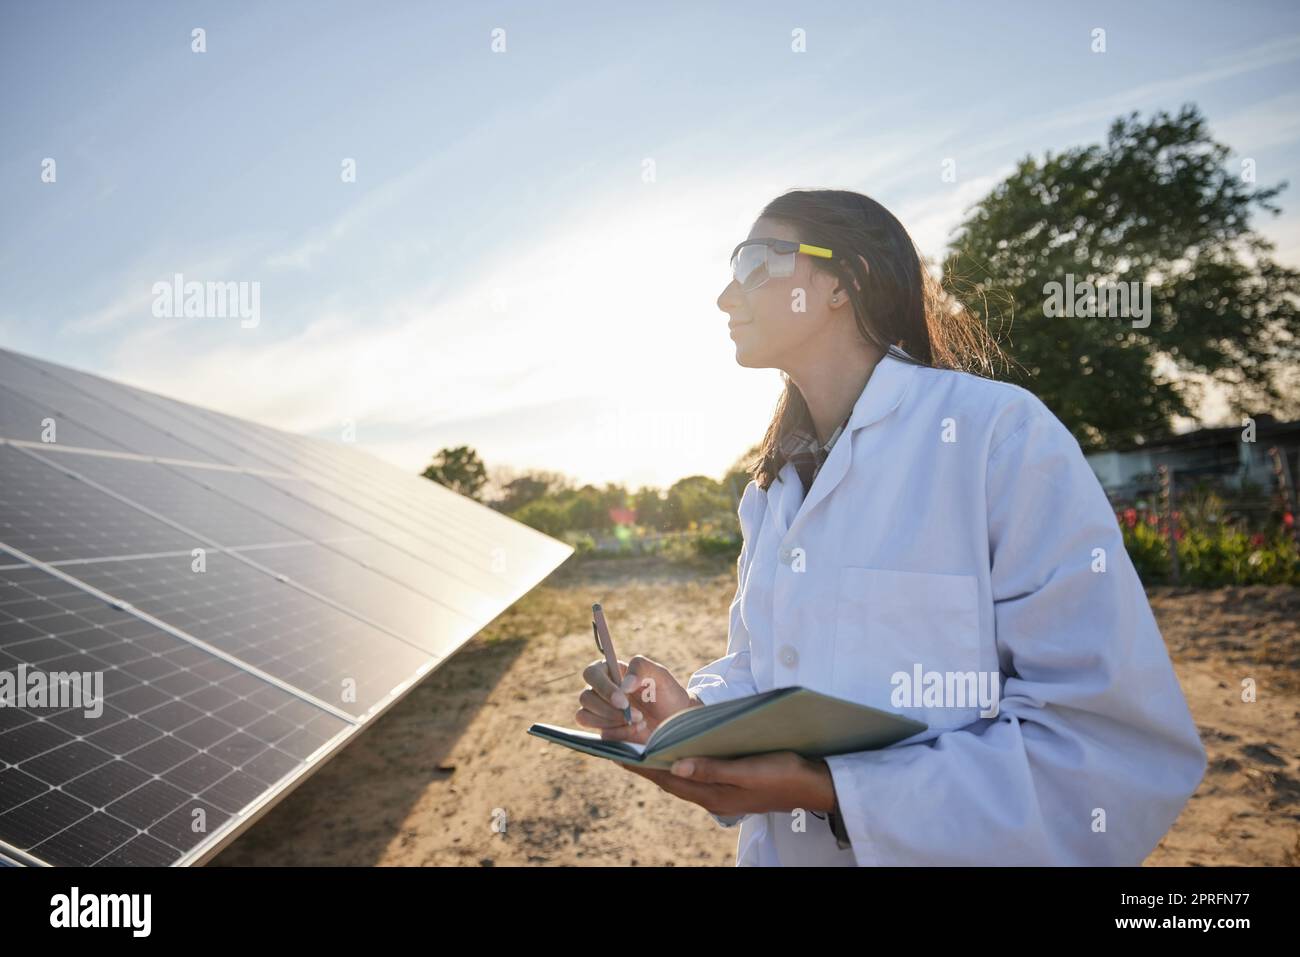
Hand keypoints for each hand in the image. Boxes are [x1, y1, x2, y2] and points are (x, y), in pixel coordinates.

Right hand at [576, 655, 694, 745]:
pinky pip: (600, 734)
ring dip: (612, 721)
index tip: (623, 699)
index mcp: (610, 672)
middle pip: (585, 698)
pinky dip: (619, 734)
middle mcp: (601, 692)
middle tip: (636, 714)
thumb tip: (623, 684)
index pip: (591, 674)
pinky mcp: (606, 731)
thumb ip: (641, 668)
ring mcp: (601, 713)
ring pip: (585, 716)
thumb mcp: (660, 675)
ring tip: (640, 720)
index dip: (603, 687)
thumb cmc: (667, 694)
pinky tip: (638, 729)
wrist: (676, 722)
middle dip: (609, 709)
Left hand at [620, 751, 837, 817]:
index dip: (641, 767)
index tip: (616, 755)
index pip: (667, 779)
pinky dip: (682, 765)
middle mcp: (713, 797)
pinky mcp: (732, 788)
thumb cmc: (784, 774)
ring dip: (662, 765)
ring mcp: (723, 795)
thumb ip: (711, 768)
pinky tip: (679, 755)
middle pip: (670, 780)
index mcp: (713, 794)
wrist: (815, 786)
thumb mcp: (747, 769)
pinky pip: (698, 776)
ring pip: (683, 779)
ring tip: (641, 750)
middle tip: (621, 750)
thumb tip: (673, 764)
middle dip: (646, 766)